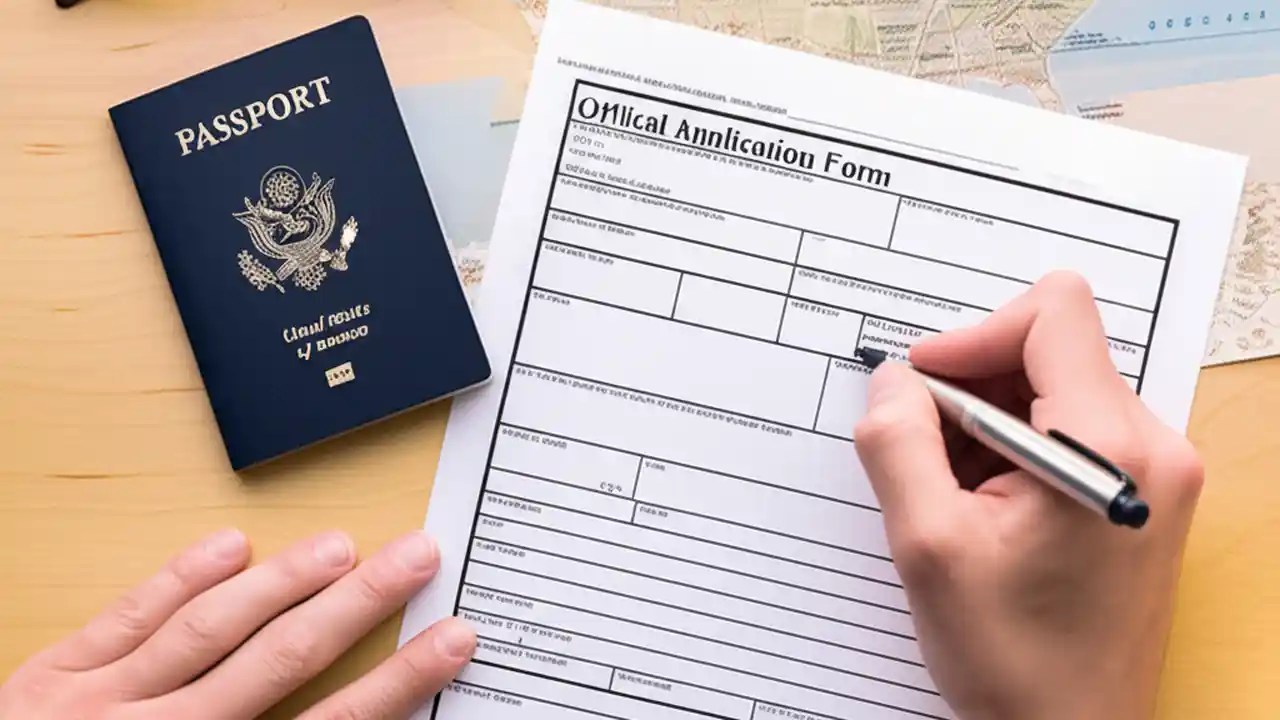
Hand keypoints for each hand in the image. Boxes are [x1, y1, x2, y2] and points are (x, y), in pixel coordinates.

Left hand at [0, 529, 474, 718]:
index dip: (398, 682)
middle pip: (282, 661)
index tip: (449, 641)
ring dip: (282, 582)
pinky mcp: (52, 678)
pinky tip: (229, 546)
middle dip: (358, 606)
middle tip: (415, 557)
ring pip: (210, 630)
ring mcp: (104, 703)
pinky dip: (178, 580)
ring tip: (339, 544)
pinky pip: (125, 620)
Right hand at [854, 272, 1203, 719]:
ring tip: (955, 497)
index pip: (1053, 314)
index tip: (924, 384)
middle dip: (972, 390)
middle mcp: (1150, 448)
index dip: (972, 336)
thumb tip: (892, 380)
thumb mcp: (926, 545)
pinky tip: (983, 510)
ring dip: (987, 426)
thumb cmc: (1016, 663)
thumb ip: (897, 442)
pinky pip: (1067, 431)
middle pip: (1050, 351)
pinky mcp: (1141, 494)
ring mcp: (1152, 473)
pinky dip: (1012, 451)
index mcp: (1109, 447)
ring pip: (1053, 391)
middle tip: (926, 455)